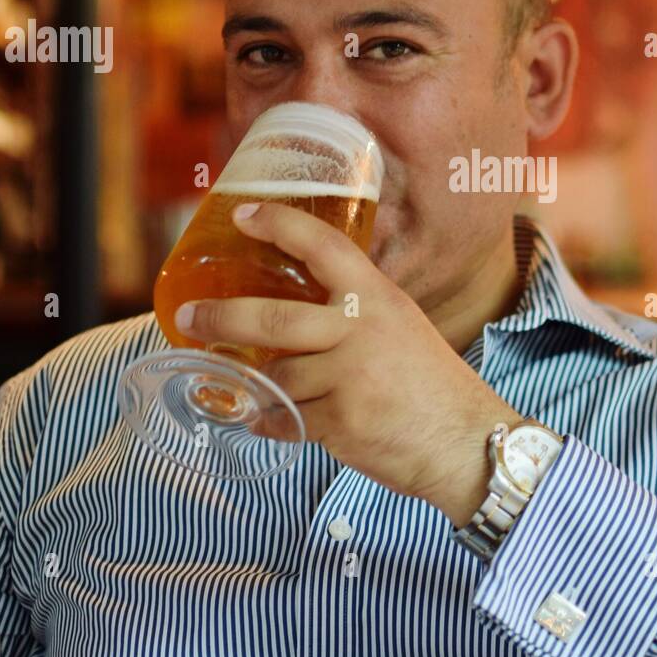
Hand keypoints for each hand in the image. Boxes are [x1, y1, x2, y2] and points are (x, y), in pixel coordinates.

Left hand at [174, 202, 523, 525]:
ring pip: (276, 377)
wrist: (465, 441)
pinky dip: (276, 423)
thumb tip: (296, 316)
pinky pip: (286, 419)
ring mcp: (349, 376)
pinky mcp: (340, 421)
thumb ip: (354, 315)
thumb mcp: (401, 327)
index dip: (279, 224)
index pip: (323, 245)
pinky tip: (278, 423)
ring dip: (264, 388)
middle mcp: (360, 329)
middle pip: (272, 318)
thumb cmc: (432, 385)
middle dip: (221, 317)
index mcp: (377, 297)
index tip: (243, 214)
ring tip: (265, 393)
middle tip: (190, 316)